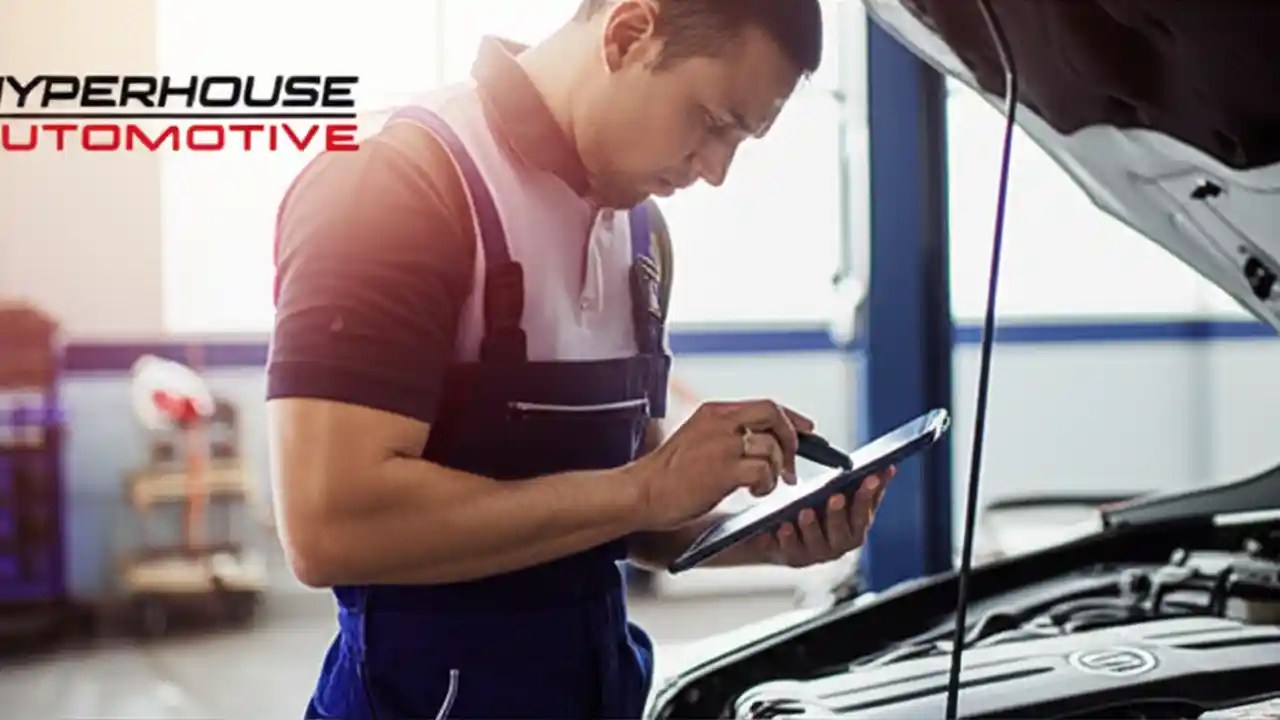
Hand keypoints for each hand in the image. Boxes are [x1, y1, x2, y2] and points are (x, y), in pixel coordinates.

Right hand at [627, 399, 814, 530]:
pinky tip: (752, 492)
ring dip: (776, 471)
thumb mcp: (699, 441)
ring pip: (772, 447)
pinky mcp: (723, 469)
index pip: (765, 405)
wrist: (641, 493)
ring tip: (762, 486)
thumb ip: (729, 436)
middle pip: (773, 414)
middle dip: (791, 440)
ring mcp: (721, 444)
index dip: (792, 418)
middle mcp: (719, 421)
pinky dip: (766, 484)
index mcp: (714, 411)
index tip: (808, 430)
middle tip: (791, 466)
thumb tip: (769, 445)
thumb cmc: (669, 475)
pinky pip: (763, 471)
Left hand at [748, 466, 895, 567]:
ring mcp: (816, 553)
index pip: (865, 513)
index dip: (868, 496)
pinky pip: (790, 550)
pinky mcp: (794, 558)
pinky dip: (787, 539)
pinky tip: (783, 526)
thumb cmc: (821, 511)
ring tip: (805, 511)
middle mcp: (839, 545)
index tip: (871, 478)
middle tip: (836, 497)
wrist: (785, 535)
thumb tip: (887, 467)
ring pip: (816, 542)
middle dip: (839, 514)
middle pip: (842, 531)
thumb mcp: (841, 497)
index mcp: (855, 529)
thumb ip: (864, 487)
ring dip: (812, 527)